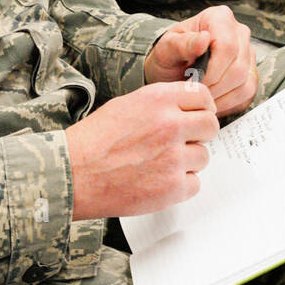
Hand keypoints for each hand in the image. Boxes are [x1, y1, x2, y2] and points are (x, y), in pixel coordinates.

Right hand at [66, 80, 218, 220]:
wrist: (74, 174)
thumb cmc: (93, 141)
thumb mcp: (126, 105)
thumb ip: (160, 104)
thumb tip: (185, 108)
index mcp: (158, 100)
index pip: (203, 96)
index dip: (202, 107)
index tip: (198, 115)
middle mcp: (170, 125)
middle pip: (210, 126)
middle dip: (199, 134)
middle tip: (182, 142)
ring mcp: (173, 158)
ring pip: (203, 157)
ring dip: (187, 161)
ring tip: (160, 164)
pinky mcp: (173, 187)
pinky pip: (195, 183)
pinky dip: (180, 185)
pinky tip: (158, 181)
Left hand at [144, 5, 257, 116]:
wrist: (172, 69)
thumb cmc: (169, 55)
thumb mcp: (166, 48)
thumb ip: (182, 44)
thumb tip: (204, 39)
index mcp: (219, 18)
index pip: (227, 47)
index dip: (212, 71)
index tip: (194, 83)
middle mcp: (239, 33)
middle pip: (239, 68)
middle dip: (215, 87)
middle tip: (195, 95)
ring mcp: (248, 54)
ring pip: (245, 84)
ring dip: (221, 98)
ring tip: (200, 100)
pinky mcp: (251, 74)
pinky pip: (247, 95)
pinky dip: (228, 104)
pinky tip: (210, 102)